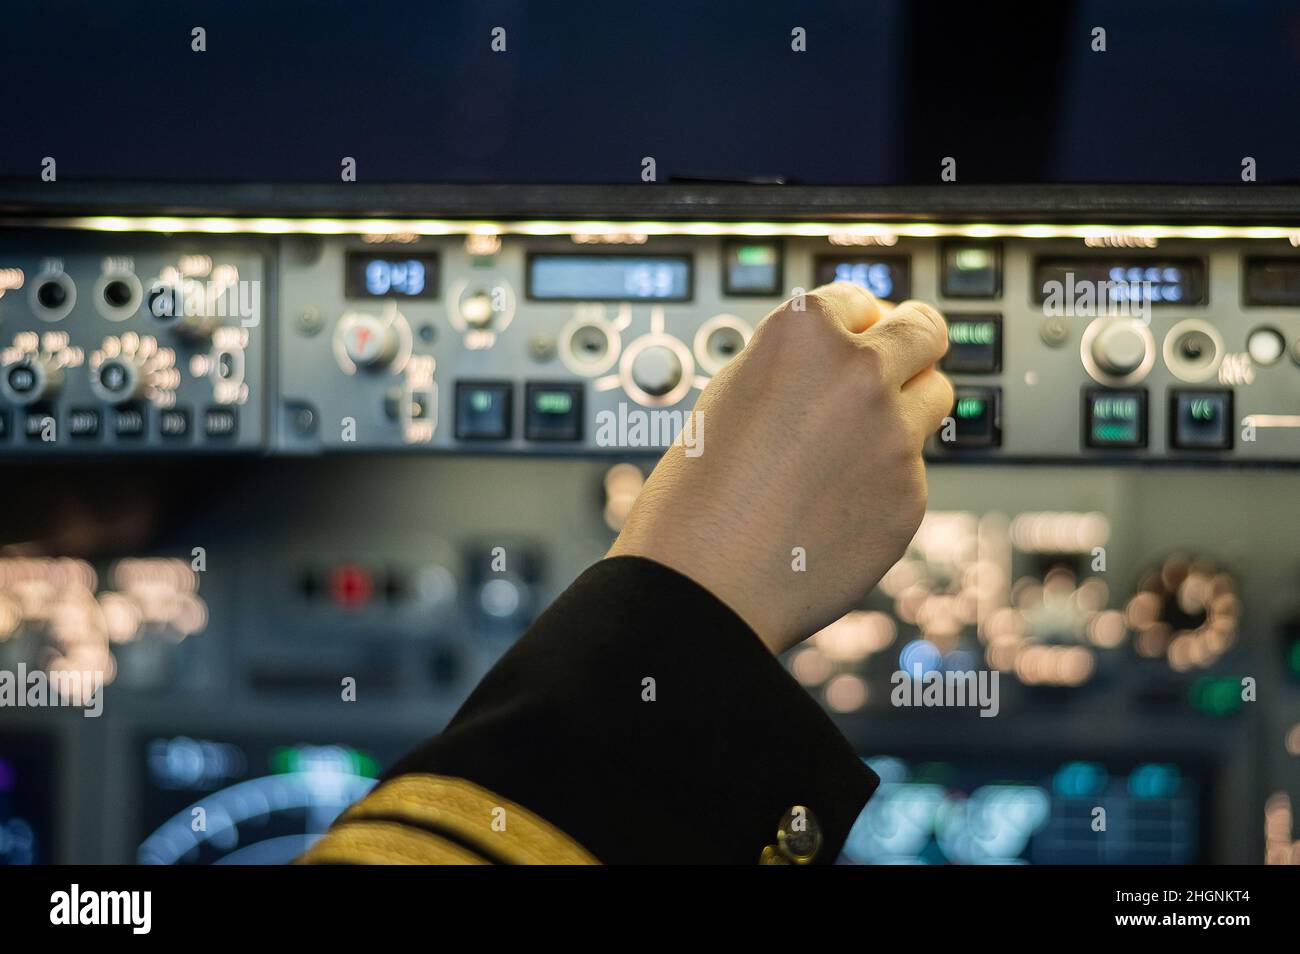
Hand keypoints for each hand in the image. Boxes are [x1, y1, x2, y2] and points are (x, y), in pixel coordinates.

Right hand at [607, 283, 952, 654]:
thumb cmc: (697, 495)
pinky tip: (833, 508)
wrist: (702, 584)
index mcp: (803, 334)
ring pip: (933, 398)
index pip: (856, 299)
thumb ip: (796, 365)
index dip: (853, 322)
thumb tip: (845, 355)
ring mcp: (892, 435)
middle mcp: (858, 373)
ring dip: (904, 410)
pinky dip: (884, 481)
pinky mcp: (910, 495)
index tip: (855, 338)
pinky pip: (913, 470)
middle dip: (911, 344)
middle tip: (898, 363)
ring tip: (849, 449)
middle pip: (923, 332)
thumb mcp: (730, 394)